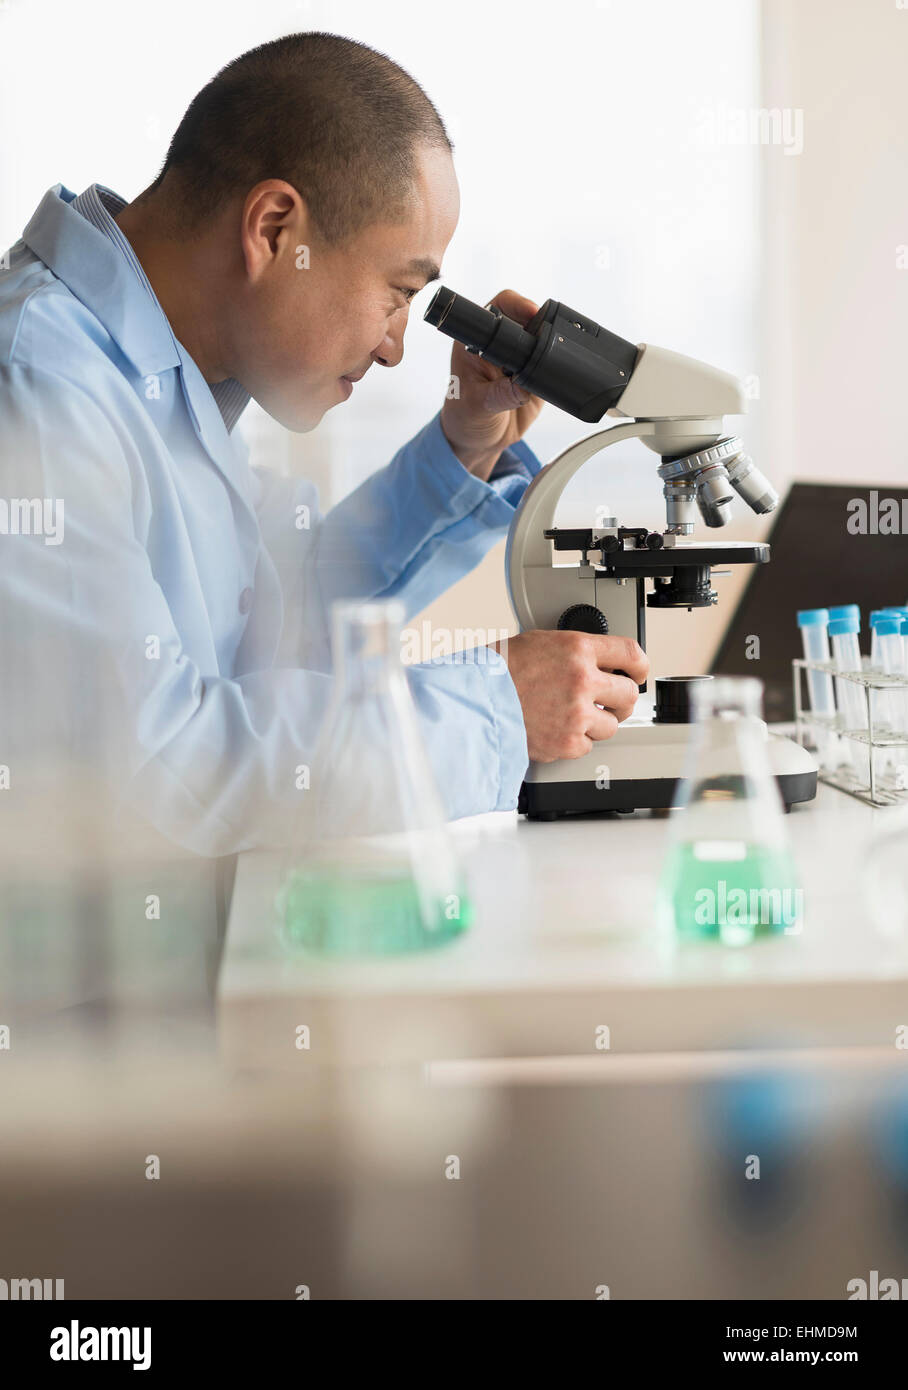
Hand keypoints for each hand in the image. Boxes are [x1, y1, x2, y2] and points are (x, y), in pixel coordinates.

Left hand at [439, 288, 544, 479]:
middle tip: (547, 340)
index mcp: (477, 341)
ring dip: (552, 347)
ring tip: (550, 362)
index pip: (499, 307)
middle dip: (541, 325)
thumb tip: (524, 385)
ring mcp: (521, 358)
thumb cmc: (465, 419)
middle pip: (528, 319)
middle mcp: (501, 344)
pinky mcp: (537, 375)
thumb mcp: (477, 406)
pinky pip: (553, 365)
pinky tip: (556, 376)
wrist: (479, 442)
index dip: (517, 304)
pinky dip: (559, 368)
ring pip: (545, 339)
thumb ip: (500, 395)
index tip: (531, 312)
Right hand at [491, 631, 648, 762]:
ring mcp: (577, 714)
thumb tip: (595, 662)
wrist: (474, 701)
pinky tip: (557, 729)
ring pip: (611, 725)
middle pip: (629, 694)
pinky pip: (587, 746)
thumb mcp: (540, 643)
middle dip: (621, 699)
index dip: (639, 666)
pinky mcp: (566, 742)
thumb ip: (573, 653)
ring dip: (597, 723)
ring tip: (573, 717)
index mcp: (577, 649)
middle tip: (610, 702)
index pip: (631, 653)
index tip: (638, 673)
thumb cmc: (497, 671)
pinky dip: (575, 741)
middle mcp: (582, 680)